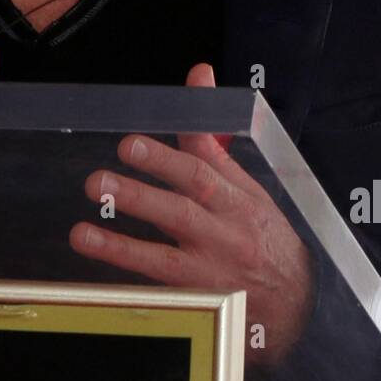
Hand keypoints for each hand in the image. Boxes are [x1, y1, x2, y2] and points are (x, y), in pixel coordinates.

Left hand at [68, 63, 313, 365]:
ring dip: (121, 247)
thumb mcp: (245, 186)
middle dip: (139, 195)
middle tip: (99, 181)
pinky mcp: (201, 305)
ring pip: (166, 260)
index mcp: (238, 201)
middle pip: (182, 212)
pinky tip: (101, 277)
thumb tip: (199, 75)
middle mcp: (226, 235)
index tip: (130, 145)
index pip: (202, 173)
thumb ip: (210, 137)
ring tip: (82, 234)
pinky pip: (164, 297)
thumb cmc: (263, 235)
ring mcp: (213, 274)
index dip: (165, 159)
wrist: (297, 304)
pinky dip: (132, 285)